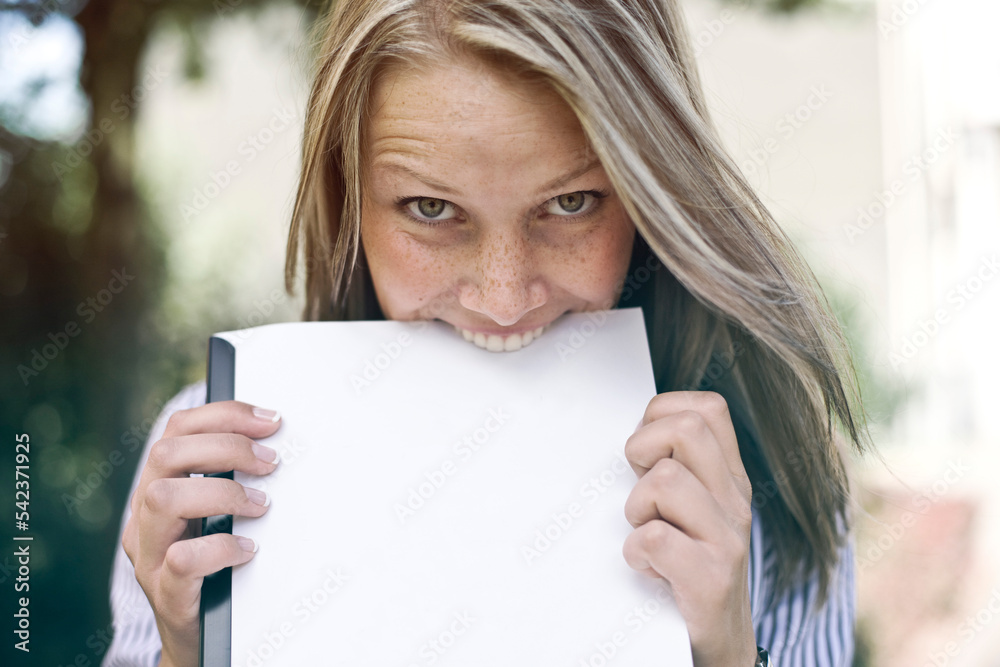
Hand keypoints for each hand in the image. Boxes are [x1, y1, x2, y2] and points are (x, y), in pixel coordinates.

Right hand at [121, 401, 281, 666]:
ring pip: (162, 498)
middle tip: (271, 463)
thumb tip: (281, 442)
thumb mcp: (219, 516)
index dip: (224, 415)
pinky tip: (248, 550)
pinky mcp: (167, 594)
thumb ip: (234, 479)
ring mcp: (149, 557)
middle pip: (165, 454)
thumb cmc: (216, 568)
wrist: (201, 640)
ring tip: (260, 506)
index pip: (177, 429)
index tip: (271, 421)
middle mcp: (145, 518)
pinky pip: (182, 560)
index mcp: (158, 488)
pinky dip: (221, 548)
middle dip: (226, 447)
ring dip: (221, 493)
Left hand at [622, 391, 756, 666]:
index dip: (662, 417)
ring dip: (637, 507)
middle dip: (643, 451)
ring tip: (646, 533)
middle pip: (686, 429)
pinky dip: (637, 553)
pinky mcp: (712, 580)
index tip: (649, 456)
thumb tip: (637, 430)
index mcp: (730, 477)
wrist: (718, 645)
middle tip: (643, 494)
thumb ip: (676, 466)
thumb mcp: (692, 508)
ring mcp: (728, 539)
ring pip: (665, 480)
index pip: (707, 407)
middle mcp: (736, 501)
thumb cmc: (689, 568)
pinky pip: (654, 538)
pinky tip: (649, 568)